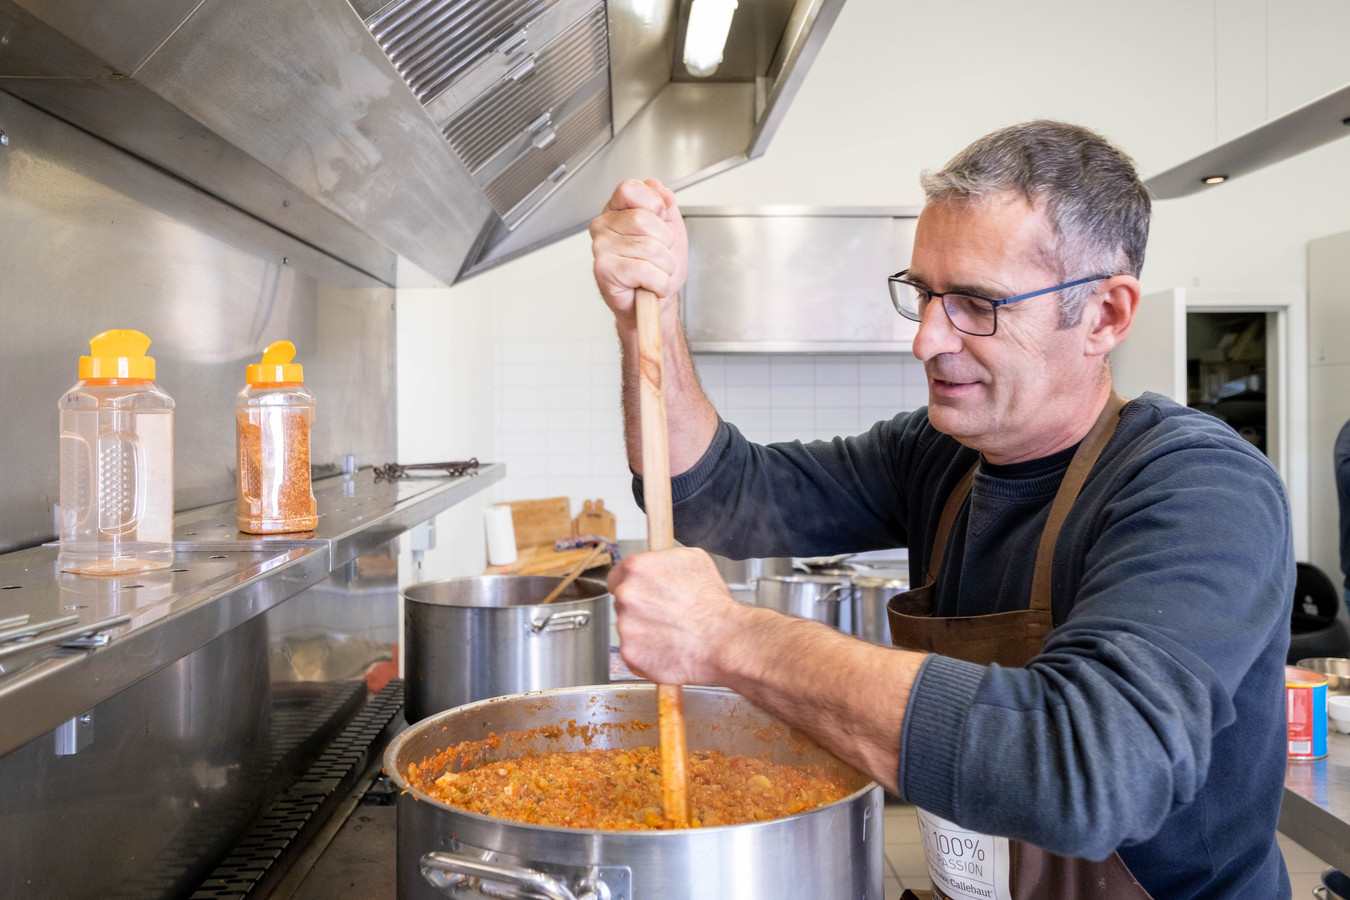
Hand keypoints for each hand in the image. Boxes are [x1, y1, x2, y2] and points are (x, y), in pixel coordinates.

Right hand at [589, 178, 688, 328]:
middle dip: (665, 243)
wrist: (655, 301)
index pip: (630, 189)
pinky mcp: (605, 270)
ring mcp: (601, 248)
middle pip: (644, 219)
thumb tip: (655, 185)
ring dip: (665, 266)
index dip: (653, 204)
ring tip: (656, 273)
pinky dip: (659, 283)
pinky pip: (645, 270)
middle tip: (659, 256)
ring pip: (650, 248)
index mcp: (617, 210)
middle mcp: (604, 226)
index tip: (659, 222)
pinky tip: (652, 285)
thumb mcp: (670, 227)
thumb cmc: (658, 267)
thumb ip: (665, 202)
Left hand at [606, 547, 740, 685]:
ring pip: (629, 628)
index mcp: (636, 568)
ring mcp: (626, 626)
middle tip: (666, 615)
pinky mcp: (630, 653)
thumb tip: (654, 564)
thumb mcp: (693, 560)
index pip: (618, 576)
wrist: (725, 641)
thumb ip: (664, 559)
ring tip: (672, 633)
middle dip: (640, 608)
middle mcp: (626, 595)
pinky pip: (634, 652)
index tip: (643, 594)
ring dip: (645, 631)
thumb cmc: (713, 603)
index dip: (632, 585)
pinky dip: (647, 653)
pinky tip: (668, 648)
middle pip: (622, 603)